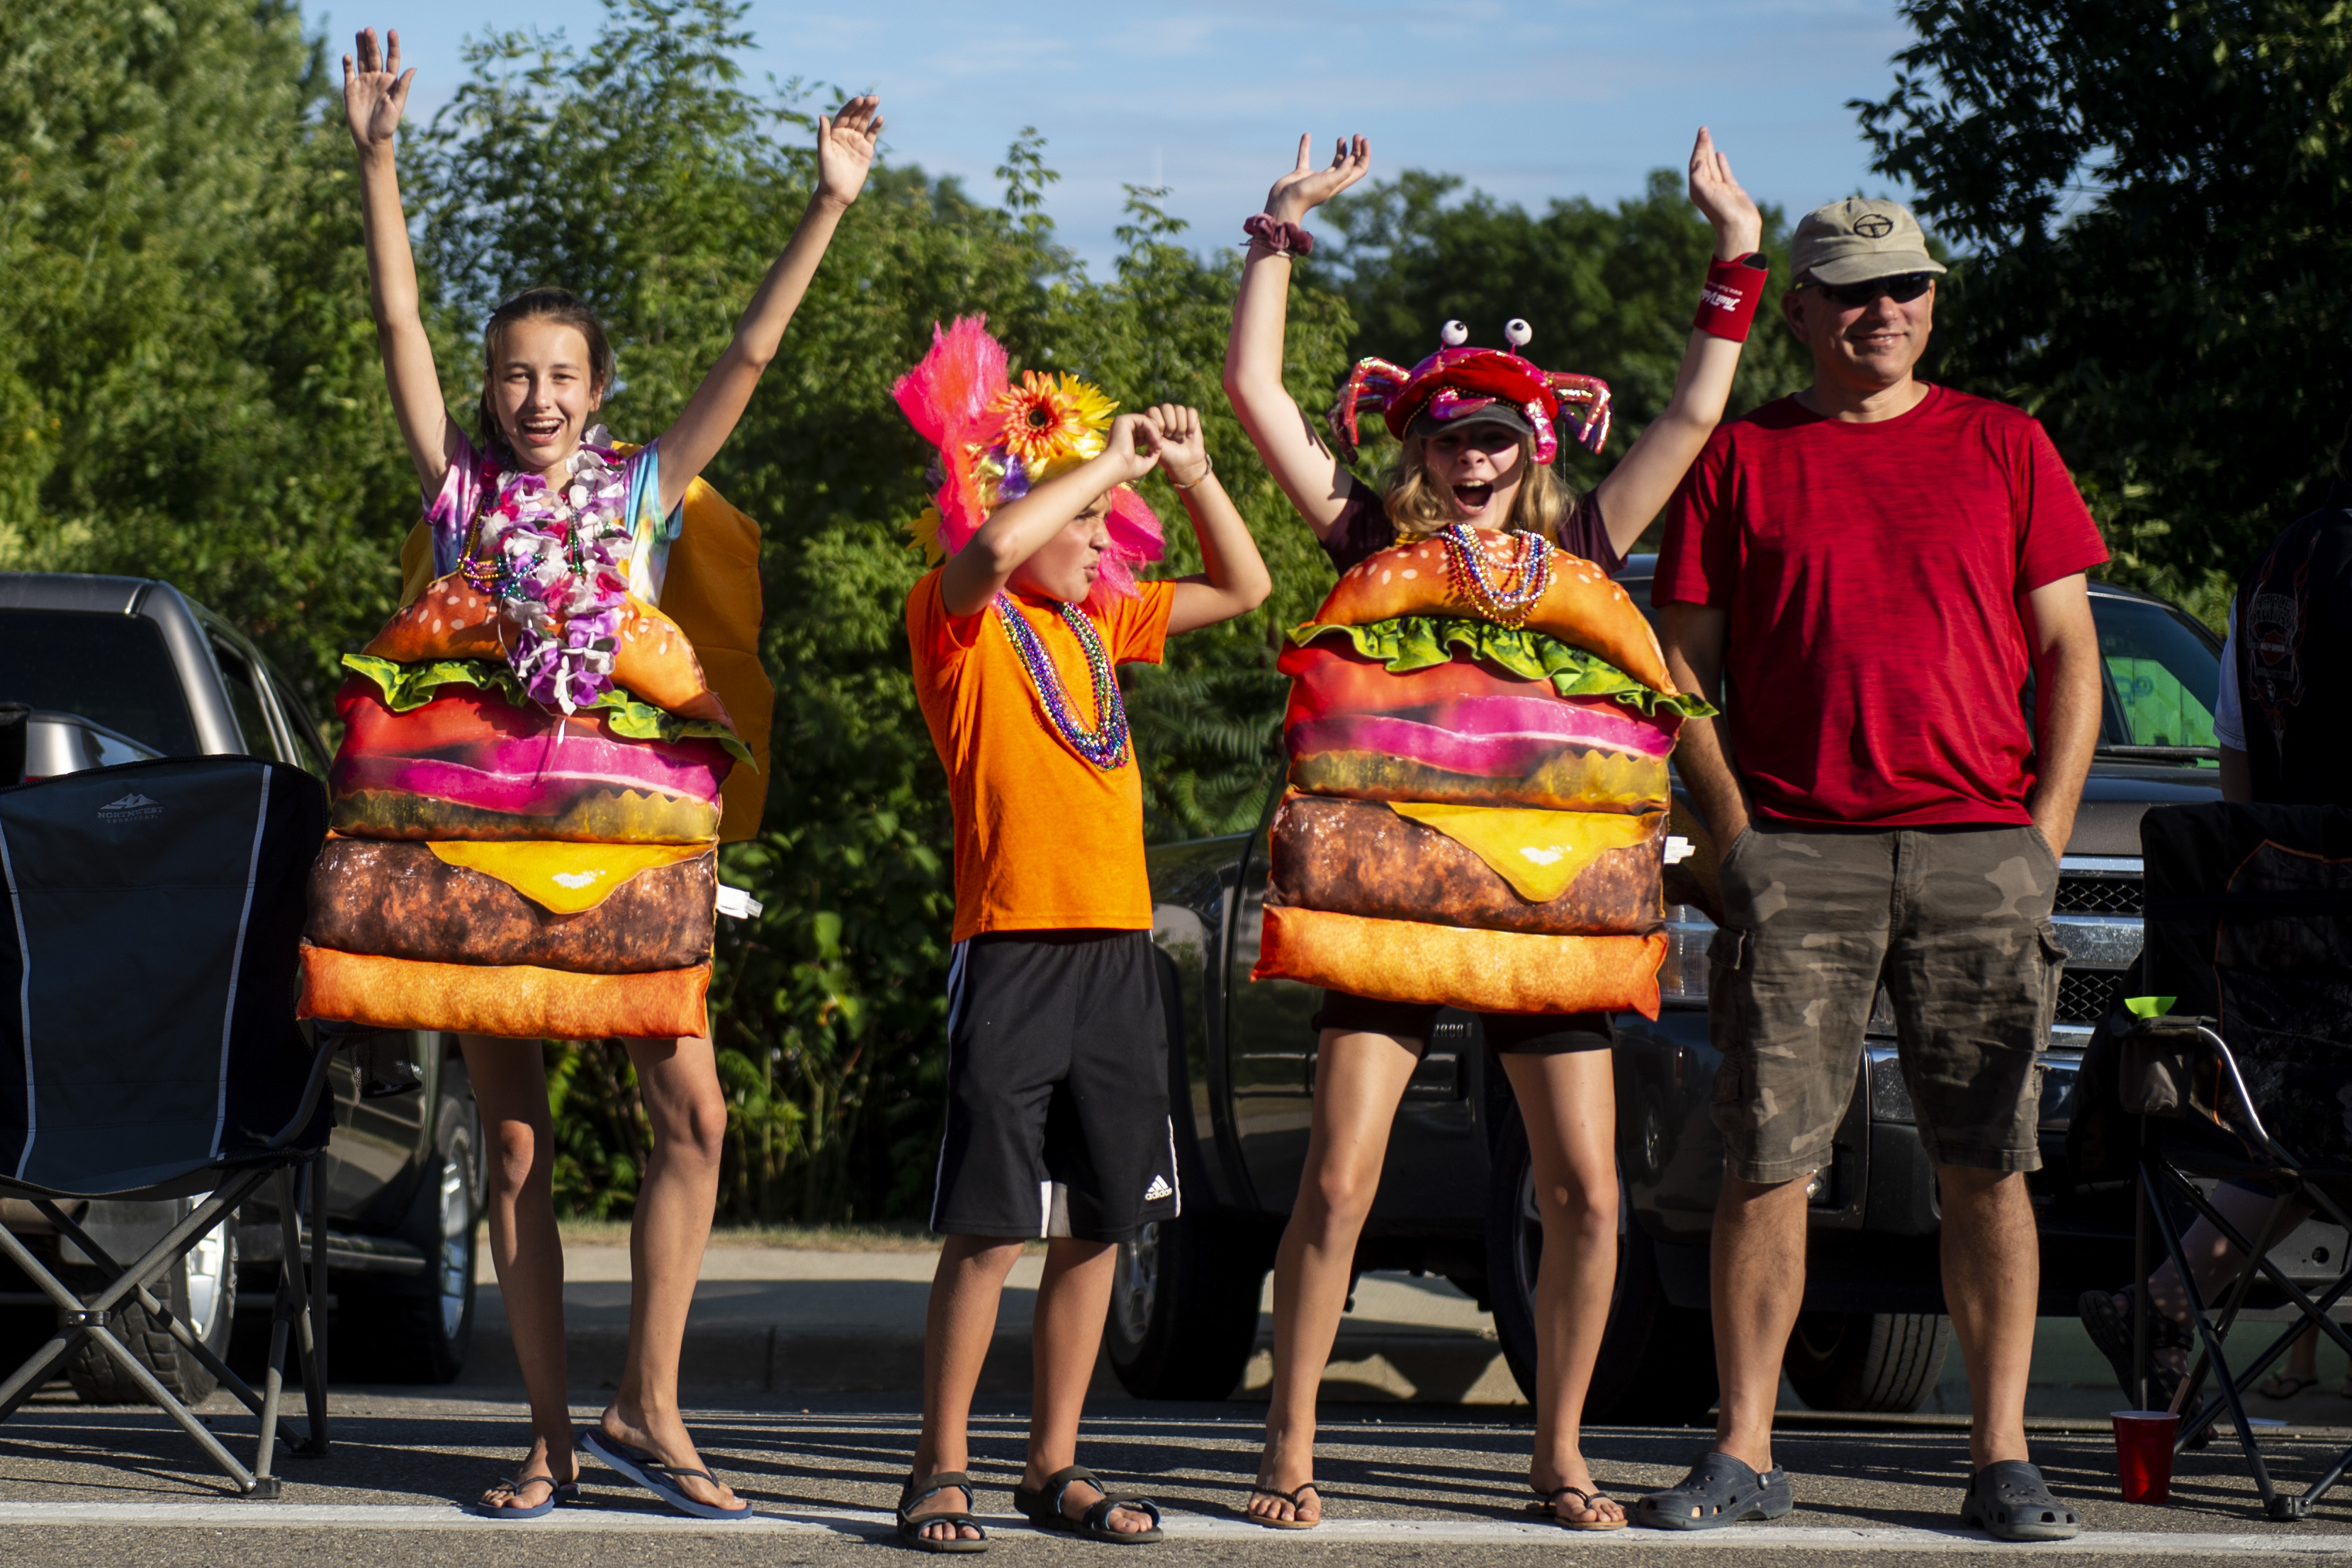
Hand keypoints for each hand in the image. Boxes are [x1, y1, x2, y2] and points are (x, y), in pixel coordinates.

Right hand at [342, 28, 415, 153]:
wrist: (371, 139)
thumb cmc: (387, 125)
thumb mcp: (397, 105)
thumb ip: (403, 87)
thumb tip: (413, 68)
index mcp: (390, 82)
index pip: (392, 59)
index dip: (392, 45)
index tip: (392, 32)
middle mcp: (377, 79)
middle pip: (374, 56)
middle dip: (372, 42)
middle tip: (369, 29)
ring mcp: (363, 82)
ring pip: (361, 59)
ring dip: (360, 47)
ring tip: (360, 33)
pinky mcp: (350, 88)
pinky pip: (348, 72)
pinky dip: (347, 64)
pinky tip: (348, 56)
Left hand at [816, 95, 882, 208]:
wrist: (838, 192)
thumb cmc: (827, 173)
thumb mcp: (824, 152)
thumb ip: (823, 134)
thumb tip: (822, 116)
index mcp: (834, 133)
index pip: (844, 115)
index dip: (851, 106)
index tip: (859, 99)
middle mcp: (846, 134)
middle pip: (856, 116)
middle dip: (863, 106)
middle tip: (872, 97)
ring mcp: (857, 141)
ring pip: (864, 122)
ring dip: (870, 111)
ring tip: (876, 100)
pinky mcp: (866, 150)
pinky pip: (872, 135)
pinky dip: (876, 126)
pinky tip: (880, 118)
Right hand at [1097, 413, 1161, 484]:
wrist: (1117, 468)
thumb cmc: (1128, 469)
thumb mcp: (1145, 462)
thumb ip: (1153, 454)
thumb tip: (1159, 446)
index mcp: (1125, 438)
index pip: (1143, 433)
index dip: (1153, 439)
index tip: (1159, 449)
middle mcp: (1122, 429)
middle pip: (1145, 426)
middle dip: (1156, 435)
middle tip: (1160, 447)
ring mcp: (1122, 423)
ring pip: (1146, 421)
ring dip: (1155, 432)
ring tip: (1159, 445)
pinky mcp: (1123, 420)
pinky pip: (1143, 420)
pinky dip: (1152, 429)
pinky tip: (1156, 439)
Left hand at [1138, 404, 1209, 487]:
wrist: (1184, 463)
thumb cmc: (1167, 455)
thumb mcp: (1154, 445)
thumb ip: (1149, 432)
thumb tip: (1148, 420)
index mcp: (1153, 419)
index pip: (1153, 410)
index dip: (1159, 423)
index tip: (1161, 437)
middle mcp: (1164, 414)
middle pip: (1166, 407)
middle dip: (1170, 425)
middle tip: (1170, 437)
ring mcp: (1178, 414)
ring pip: (1179, 409)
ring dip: (1180, 426)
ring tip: (1179, 437)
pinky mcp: (1191, 416)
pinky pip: (1191, 412)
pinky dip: (1191, 425)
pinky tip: (1189, 435)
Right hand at [1264, 133, 1370, 226]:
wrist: (1284, 203)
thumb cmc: (1306, 194)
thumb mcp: (1329, 182)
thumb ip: (1342, 171)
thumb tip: (1352, 158)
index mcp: (1339, 183)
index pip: (1359, 169)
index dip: (1364, 155)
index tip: (1363, 140)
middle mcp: (1330, 180)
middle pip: (1349, 164)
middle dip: (1355, 149)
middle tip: (1356, 135)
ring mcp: (1316, 177)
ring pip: (1334, 162)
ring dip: (1341, 149)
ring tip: (1342, 138)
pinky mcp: (1302, 174)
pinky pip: (1305, 157)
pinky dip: (1306, 146)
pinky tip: (1307, 135)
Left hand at [1687, 127, 1761, 259]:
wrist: (1738, 228)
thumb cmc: (1720, 212)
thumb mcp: (1703, 193)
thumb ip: (1697, 177)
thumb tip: (1699, 162)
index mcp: (1697, 187)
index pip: (1696, 162)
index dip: (1699, 147)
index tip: (1703, 133)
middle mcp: (1706, 187)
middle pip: (1703, 161)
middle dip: (1703, 145)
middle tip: (1703, 129)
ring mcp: (1719, 188)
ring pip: (1712, 165)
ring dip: (1710, 151)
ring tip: (1708, 137)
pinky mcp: (1731, 190)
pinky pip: (1724, 172)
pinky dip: (1721, 162)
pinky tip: (1719, 154)